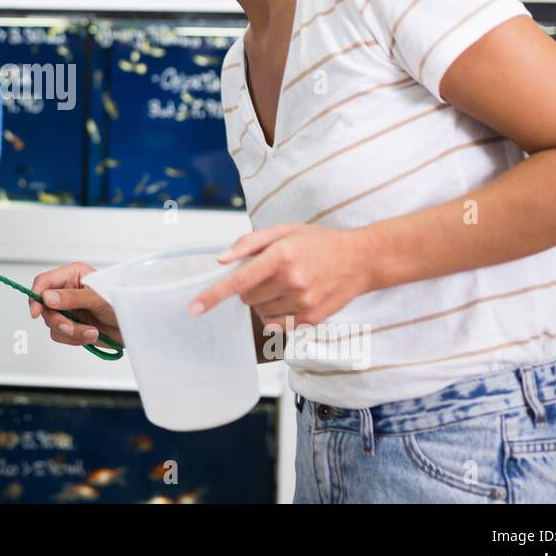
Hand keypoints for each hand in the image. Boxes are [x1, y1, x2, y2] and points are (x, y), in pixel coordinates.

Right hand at [29, 262, 123, 349]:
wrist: (134, 325)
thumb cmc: (121, 304)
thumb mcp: (97, 298)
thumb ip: (72, 297)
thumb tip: (47, 297)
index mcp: (72, 275)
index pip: (44, 282)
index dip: (36, 296)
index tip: (36, 312)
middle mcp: (67, 291)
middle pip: (44, 307)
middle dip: (60, 321)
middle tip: (74, 328)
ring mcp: (68, 309)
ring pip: (52, 323)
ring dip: (71, 332)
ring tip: (92, 332)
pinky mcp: (72, 325)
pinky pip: (60, 335)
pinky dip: (75, 339)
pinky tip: (91, 335)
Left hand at [189, 224, 375, 329]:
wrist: (361, 260)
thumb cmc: (320, 242)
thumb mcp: (284, 231)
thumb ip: (249, 243)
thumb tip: (221, 259)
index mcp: (282, 256)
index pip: (238, 281)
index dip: (213, 296)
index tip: (194, 308)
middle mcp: (292, 281)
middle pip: (246, 298)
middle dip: (248, 288)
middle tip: (267, 274)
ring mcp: (303, 302)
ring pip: (260, 312)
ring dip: (262, 301)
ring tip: (284, 284)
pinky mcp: (312, 319)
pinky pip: (276, 324)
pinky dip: (274, 314)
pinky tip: (289, 298)